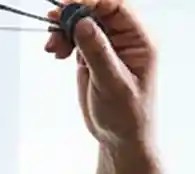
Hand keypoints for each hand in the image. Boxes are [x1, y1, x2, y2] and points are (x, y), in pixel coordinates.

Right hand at [43, 0, 155, 150]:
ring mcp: (108, 45)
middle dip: (72, 13)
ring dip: (63, 27)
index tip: (68, 4)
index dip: (91, 0)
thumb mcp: (113, 85)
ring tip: (53, 46)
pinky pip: (74, 35)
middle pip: (96, 9)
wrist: (120, 139)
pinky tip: (56, 51)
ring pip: (81, 20)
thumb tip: (82, 22)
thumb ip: (98, 52)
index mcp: (140, 40)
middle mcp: (125, 38)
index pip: (117, 5)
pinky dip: (62, 38)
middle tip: (54, 22)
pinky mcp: (92, 53)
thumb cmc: (128, 117)